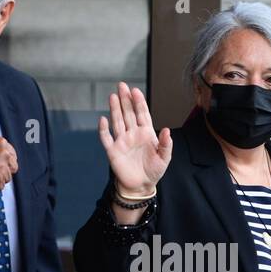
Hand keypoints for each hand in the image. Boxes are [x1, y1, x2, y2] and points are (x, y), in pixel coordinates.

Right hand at [0, 136, 17, 190]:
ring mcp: (2, 167)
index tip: (3, 165)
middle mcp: (4, 154)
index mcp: (1, 143)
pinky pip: (1, 186)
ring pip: (8, 177)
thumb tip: (3, 157)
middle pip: (13, 166)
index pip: (13, 155)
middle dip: (6, 171)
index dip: (7, 162)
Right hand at [99, 82, 170, 196]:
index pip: (142, 114)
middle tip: (122, 85)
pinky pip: (106, 138)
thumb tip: (167, 130)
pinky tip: (103, 120)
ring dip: (115, 109)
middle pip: (128, 113)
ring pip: (117, 121)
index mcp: (146, 133)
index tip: (135, 91)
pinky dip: (104, 130)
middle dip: (125, 99)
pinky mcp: (113, 151)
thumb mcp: (164, 158)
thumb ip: (166, 145)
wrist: (141, 186)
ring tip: (113, 96)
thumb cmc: (153, 171)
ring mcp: (122, 141)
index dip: (139, 102)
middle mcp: (133, 134)